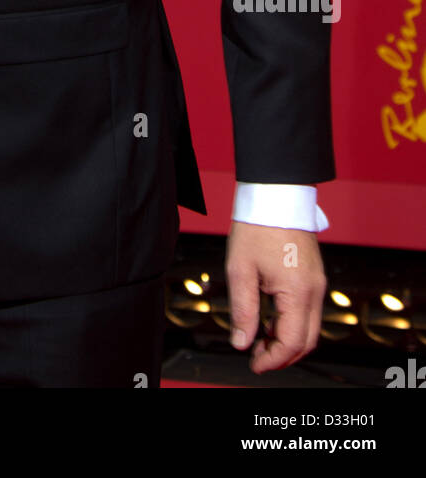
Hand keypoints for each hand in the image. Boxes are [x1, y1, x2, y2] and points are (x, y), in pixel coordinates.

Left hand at [226, 222, 325, 373]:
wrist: (276, 195)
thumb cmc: (257, 226)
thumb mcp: (240, 270)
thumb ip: (243, 310)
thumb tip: (241, 342)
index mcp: (298, 291)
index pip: (291, 342)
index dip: (273, 360)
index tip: (254, 364)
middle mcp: (315, 290)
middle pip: (307, 341)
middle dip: (282, 356)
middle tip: (256, 357)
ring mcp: (317, 282)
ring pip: (310, 327)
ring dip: (288, 340)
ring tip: (259, 338)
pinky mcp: (314, 276)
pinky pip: (308, 310)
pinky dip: (292, 323)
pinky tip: (270, 319)